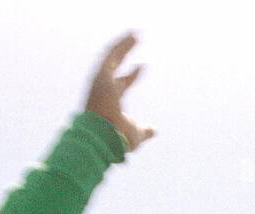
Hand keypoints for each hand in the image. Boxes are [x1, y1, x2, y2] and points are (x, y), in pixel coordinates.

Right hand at [85, 32, 154, 151]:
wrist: (105, 137)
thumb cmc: (119, 139)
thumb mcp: (136, 134)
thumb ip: (144, 131)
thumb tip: (154, 131)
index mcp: (112, 101)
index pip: (123, 83)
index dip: (133, 75)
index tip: (143, 66)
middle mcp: (105, 89)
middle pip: (115, 65)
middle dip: (124, 53)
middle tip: (134, 40)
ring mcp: (101, 81)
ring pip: (112, 56)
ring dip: (123, 44)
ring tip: (135, 33)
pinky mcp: (100, 74)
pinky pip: (111, 54)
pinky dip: (121, 44)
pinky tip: (131, 35)